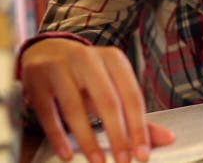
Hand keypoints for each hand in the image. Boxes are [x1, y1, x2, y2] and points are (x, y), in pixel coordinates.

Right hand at [20, 38, 174, 162]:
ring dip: (88, 140)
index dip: (139, 127)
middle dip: (118, 135)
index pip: (131, 95)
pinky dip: (58, 136)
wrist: (46, 50)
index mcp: (113, 59)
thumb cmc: (86, 73)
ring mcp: (59, 67)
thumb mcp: (112, 86)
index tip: (142, 153)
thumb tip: (167, 138)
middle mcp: (87, 58)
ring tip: (98, 161)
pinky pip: (48, 113)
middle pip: (107, 100)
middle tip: (124, 160)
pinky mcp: (36, 80)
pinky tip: (67, 154)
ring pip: (75, 108)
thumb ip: (136, 113)